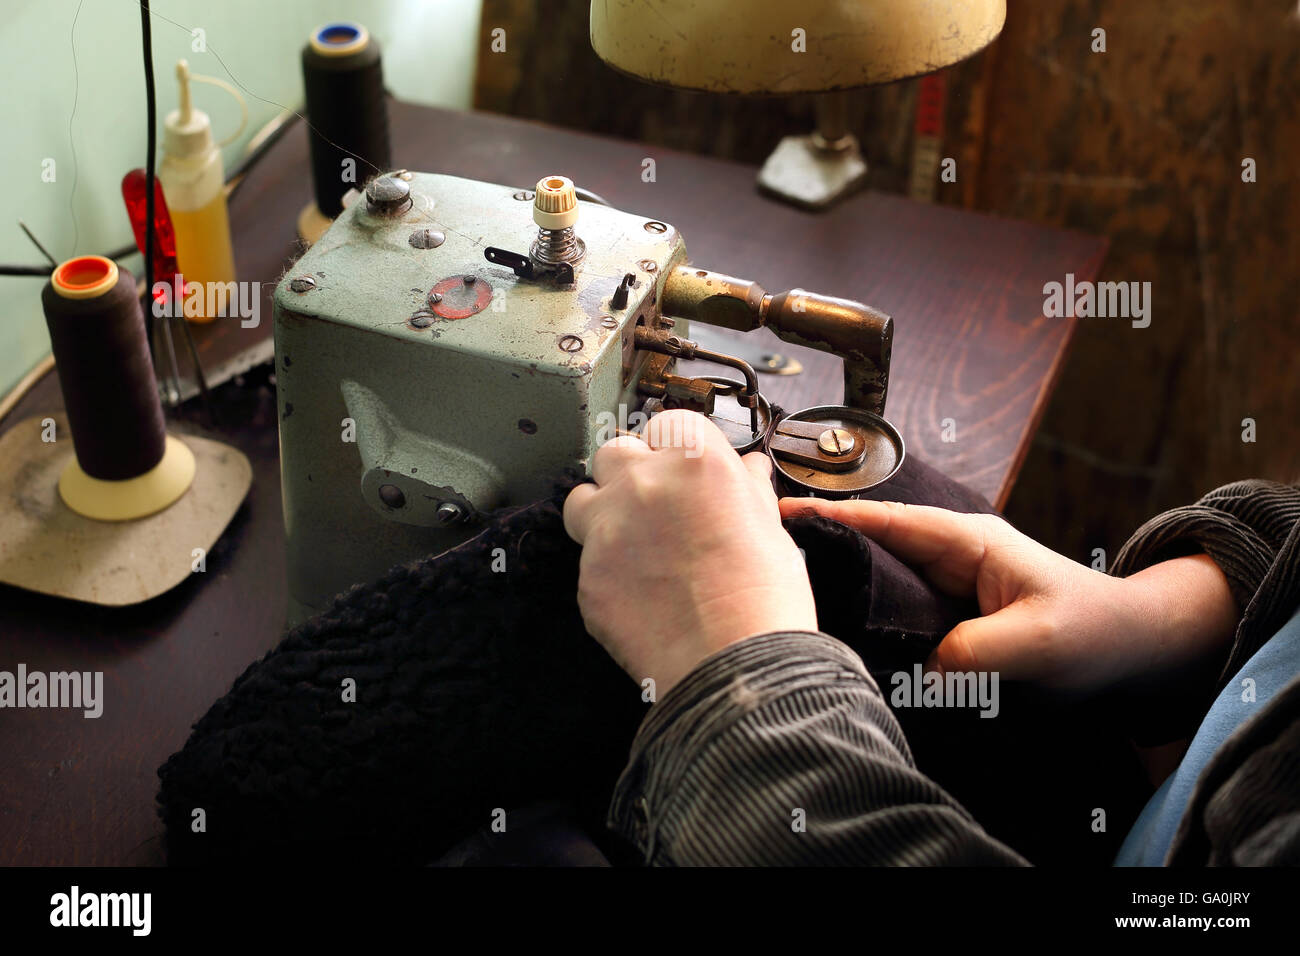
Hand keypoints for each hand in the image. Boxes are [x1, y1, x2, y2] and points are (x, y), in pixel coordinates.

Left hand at [564, 410, 816, 697]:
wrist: (735, 664)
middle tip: (656, 506)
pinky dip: (607, 569)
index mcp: (694, 460)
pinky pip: (587, 559)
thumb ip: (747, 488)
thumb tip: (748, 467)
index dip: (675, 448)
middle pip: (614, 452)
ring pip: (581, 498)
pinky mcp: (587, 576)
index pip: (667, 424)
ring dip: (601, 511)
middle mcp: (643, 483)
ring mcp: (607, 529)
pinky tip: (639, 593)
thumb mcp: (770, 528)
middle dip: (631, 472)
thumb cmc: (766, 596)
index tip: (683, 469)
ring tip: (633, 543)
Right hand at [778, 498, 1237, 690]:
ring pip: (880, 578)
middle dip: (822, 545)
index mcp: (967, 541)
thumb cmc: (1096, 633)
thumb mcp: (1038, 644)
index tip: (781, 513)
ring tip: (786, 592)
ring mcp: (948, 584)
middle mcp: (951, 555)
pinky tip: (839, 632)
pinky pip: (897, 611)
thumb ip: (973, 653)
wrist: (1135, 652)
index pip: (888, 521)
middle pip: (871, 543)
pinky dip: (867, 617)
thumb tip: (918, 669)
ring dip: (842, 583)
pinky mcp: (950, 615)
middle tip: (765, 556)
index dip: (834, 517)